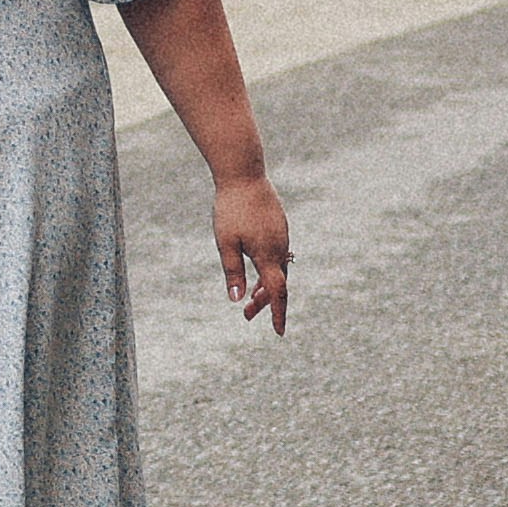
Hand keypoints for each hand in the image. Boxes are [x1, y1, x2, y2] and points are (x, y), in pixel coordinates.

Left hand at [210, 170, 291, 330]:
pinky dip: (270, 269)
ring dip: (267, 285)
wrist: (244, 174)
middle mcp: (280, 248)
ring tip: (251, 298)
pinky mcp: (279, 227)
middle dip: (265, 302)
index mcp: (268, 255)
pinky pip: (278, 255)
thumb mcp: (226, 242)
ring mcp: (282, 236)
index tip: (278, 332)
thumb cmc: (230, 209)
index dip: (277, 313)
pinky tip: (259, 270)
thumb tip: (236, 299)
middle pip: (278, 284)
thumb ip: (232, 271)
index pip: (277, 292)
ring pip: (279, 269)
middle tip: (246, 315)